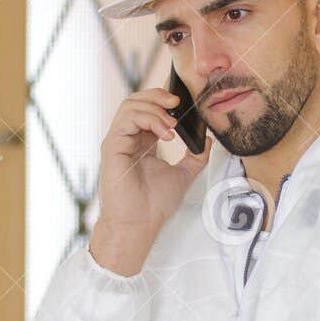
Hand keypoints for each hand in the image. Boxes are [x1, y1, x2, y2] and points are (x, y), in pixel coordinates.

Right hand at [89, 88, 211, 274]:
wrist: (139, 225)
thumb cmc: (153, 206)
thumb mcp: (183, 175)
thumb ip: (195, 156)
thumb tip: (207, 140)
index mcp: (140, 143)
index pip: (148, 109)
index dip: (164, 100)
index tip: (184, 102)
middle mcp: (127, 139)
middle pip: (137, 100)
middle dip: (159, 95)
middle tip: (179, 102)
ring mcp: (118, 141)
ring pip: (130, 104)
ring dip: (156, 108)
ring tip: (173, 125)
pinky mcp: (112, 146)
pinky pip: (128, 119)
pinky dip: (150, 119)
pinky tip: (165, 134)